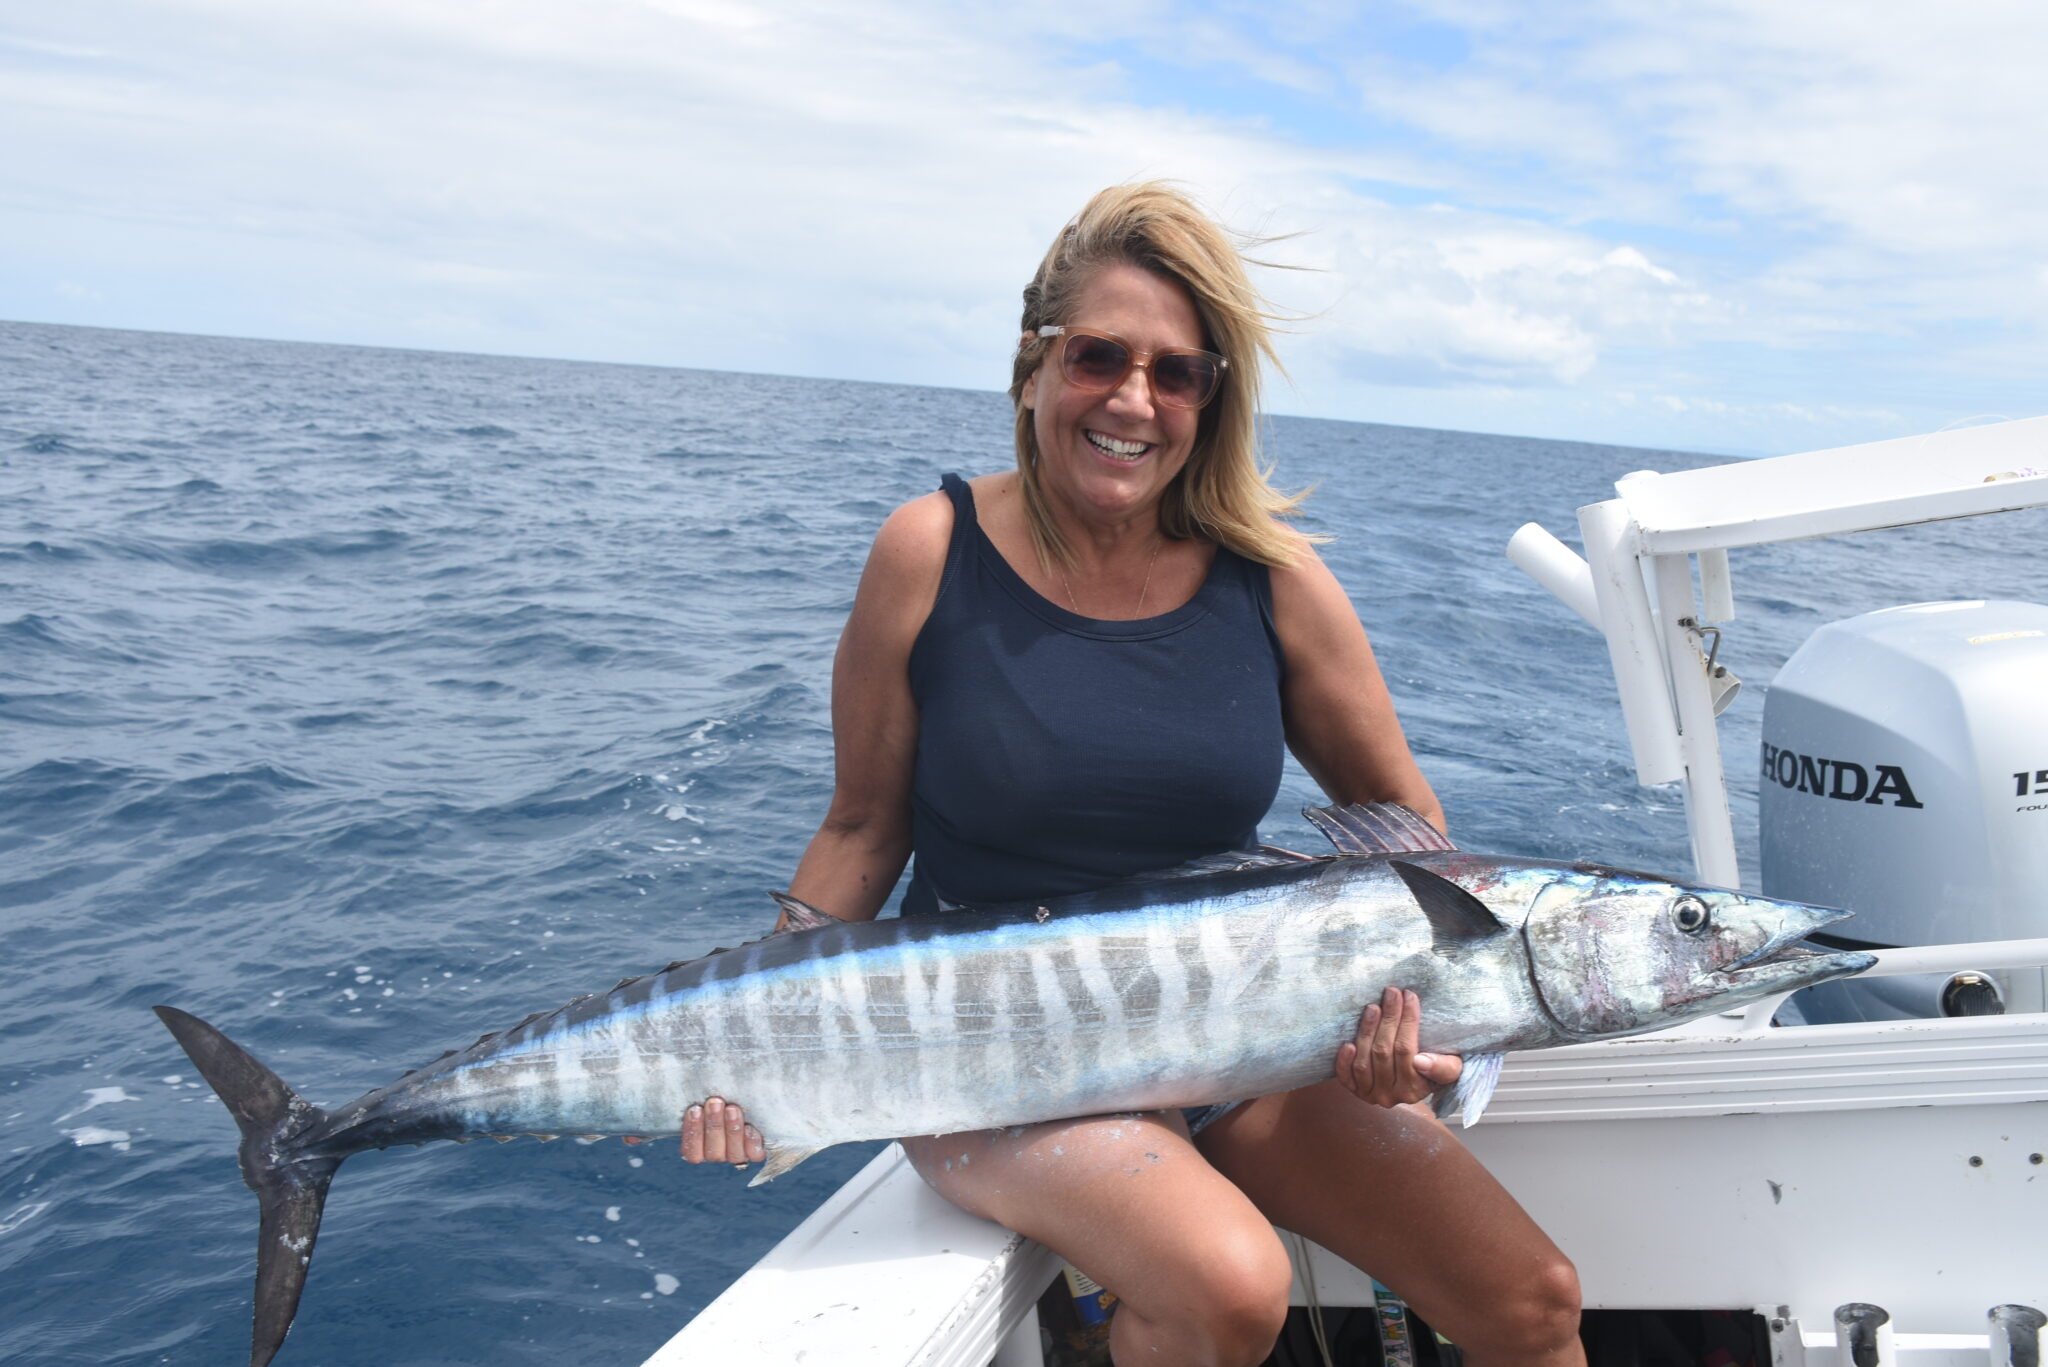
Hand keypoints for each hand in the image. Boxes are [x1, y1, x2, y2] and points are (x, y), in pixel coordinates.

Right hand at [626, 1097, 764, 1166]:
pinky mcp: (758, 1147)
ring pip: (733, 1154)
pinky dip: (753, 1143)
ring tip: (732, 1107)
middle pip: (713, 1153)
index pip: (691, 1152)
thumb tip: (629, 1139)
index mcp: (698, 1148)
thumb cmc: (705, 1096)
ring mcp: (739, 1152)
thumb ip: (656, 1119)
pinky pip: (756, 1155)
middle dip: (713, 1127)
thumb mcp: (681, 1103)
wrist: (741, 1089)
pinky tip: (751, 1127)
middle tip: (713, 1102)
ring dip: (732, 1130)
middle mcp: (718, 1153)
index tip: (693, 1109)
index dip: (692, 1134)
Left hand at [1335, 987, 1463, 1108]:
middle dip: (1388, 1018)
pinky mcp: (1355, 1091)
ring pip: (1364, 1061)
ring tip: (1373, 1007)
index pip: (1407, 1050)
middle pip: (1384, 1052)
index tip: (1409, 996)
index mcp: (1415, 1090)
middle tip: (1391, 993)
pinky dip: (1344, 1061)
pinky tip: (1347, 1043)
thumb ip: (1442, 1068)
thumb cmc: (1436, 1069)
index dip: (1408, 1021)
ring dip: (1367, 1031)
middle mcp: (1391, 1096)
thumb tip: (1421, 1061)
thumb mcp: (1451, 1068)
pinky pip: (1345, 1078)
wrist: (1418, 1084)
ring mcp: (1370, 1094)